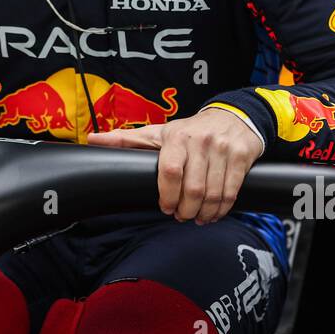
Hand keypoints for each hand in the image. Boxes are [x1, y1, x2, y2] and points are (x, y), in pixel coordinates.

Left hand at [86, 108, 264, 223]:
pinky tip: (214, 213)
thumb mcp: (159, 132)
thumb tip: (93, 140)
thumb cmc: (190, 130)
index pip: (169, 170)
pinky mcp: (242, 157)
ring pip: (213, 193)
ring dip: (204, 213)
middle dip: (186, 210)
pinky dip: (222, 209)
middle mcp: (201, 141)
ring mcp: (223, 149)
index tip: (165, 207)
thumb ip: (127, 139)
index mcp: (176, 136)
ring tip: (197, 218)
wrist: (232, 116)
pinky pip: (232, 191)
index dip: (167, 195)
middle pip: (193, 188)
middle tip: (181, 216)